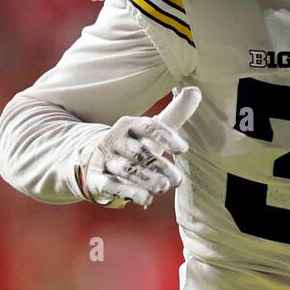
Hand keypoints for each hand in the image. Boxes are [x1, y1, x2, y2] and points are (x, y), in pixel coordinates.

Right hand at [75, 87, 201, 208]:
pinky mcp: (95, 178)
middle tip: (177, 180)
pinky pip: (109, 184)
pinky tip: (144, 199)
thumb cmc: (134, 144)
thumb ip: (175, 113)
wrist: (94, 158)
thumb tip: (196, 90)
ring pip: (125, 169)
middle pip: (139, 152)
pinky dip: (126, 192)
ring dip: (145, 178)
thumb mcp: (152, 130)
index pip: (149, 127)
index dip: (166, 137)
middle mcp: (116, 139)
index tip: (183, 149)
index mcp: (130, 124)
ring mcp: (105, 158)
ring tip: (163, 188)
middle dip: (159, 166)